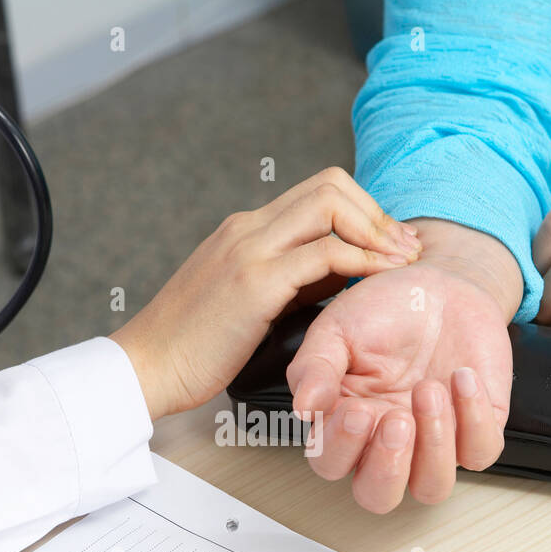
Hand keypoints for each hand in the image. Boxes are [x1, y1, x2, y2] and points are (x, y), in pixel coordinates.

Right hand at [110, 167, 420, 419]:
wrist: (147, 367)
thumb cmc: (193, 347)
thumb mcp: (246, 303)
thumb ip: (289, 281)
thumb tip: (339, 277)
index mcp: (244, 230)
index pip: (317, 191)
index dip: (363, 211)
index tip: (388, 245)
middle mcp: (247, 228)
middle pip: (330, 184)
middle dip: (378, 213)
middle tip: (404, 250)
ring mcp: (250, 249)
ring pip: (331, 204)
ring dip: (378, 231)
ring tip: (403, 262)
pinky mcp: (255, 282)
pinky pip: (326, 254)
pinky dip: (364, 261)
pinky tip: (381, 279)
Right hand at [288, 219, 522, 512]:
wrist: (441, 283)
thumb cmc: (383, 310)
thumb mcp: (337, 329)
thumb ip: (315, 367)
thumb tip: (302, 409)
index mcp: (344, 425)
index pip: (331, 464)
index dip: (341, 447)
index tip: (355, 408)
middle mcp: (386, 444)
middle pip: (379, 496)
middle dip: (387, 466)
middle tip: (395, 420)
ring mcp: (433, 442)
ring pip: (432, 487)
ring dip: (433, 446)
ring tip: (429, 390)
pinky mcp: (476, 429)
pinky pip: (480, 452)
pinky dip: (473, 418)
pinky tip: (461, 376)